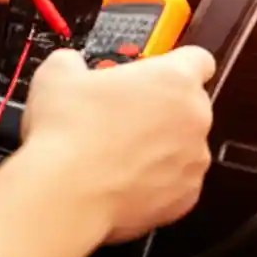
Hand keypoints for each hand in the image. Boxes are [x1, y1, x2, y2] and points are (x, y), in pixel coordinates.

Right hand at [19, 47, 216, 243]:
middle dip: (161, 109)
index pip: (198, 60)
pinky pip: (177, 182)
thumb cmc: (69, 132)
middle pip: (189, 105)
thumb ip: (74, 62)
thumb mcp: (58, 74)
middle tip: (122, 115)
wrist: (67, 194)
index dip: (174, 65)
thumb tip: (70, 65)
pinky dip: (156, 181)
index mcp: (175, 79)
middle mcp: (195, 118)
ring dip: (160, 146)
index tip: (153, 74)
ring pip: (184, 146)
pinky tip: (122, 180)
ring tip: (117, 153)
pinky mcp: (186, 197)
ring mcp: (194, 160)